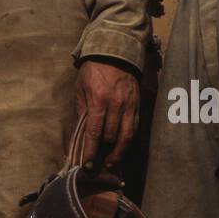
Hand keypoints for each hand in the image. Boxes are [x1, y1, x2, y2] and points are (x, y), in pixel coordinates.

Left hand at [76, 58, 139, 172]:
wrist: (115, 52)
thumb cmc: (93, 70)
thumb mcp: (80, 87)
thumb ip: (81, 109)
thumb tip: (81, 132)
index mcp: (99, 100)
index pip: (94, 132)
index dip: (91, 151)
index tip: (87, 165)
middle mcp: (116, 104)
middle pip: (111, 137)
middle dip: (103, 154)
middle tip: (96, 165)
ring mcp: (129, 105)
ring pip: (126, 136)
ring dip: (119, 153)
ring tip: (112, 163)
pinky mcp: (138, 105)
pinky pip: (135, 128)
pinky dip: (128, 141)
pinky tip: (122, 148)